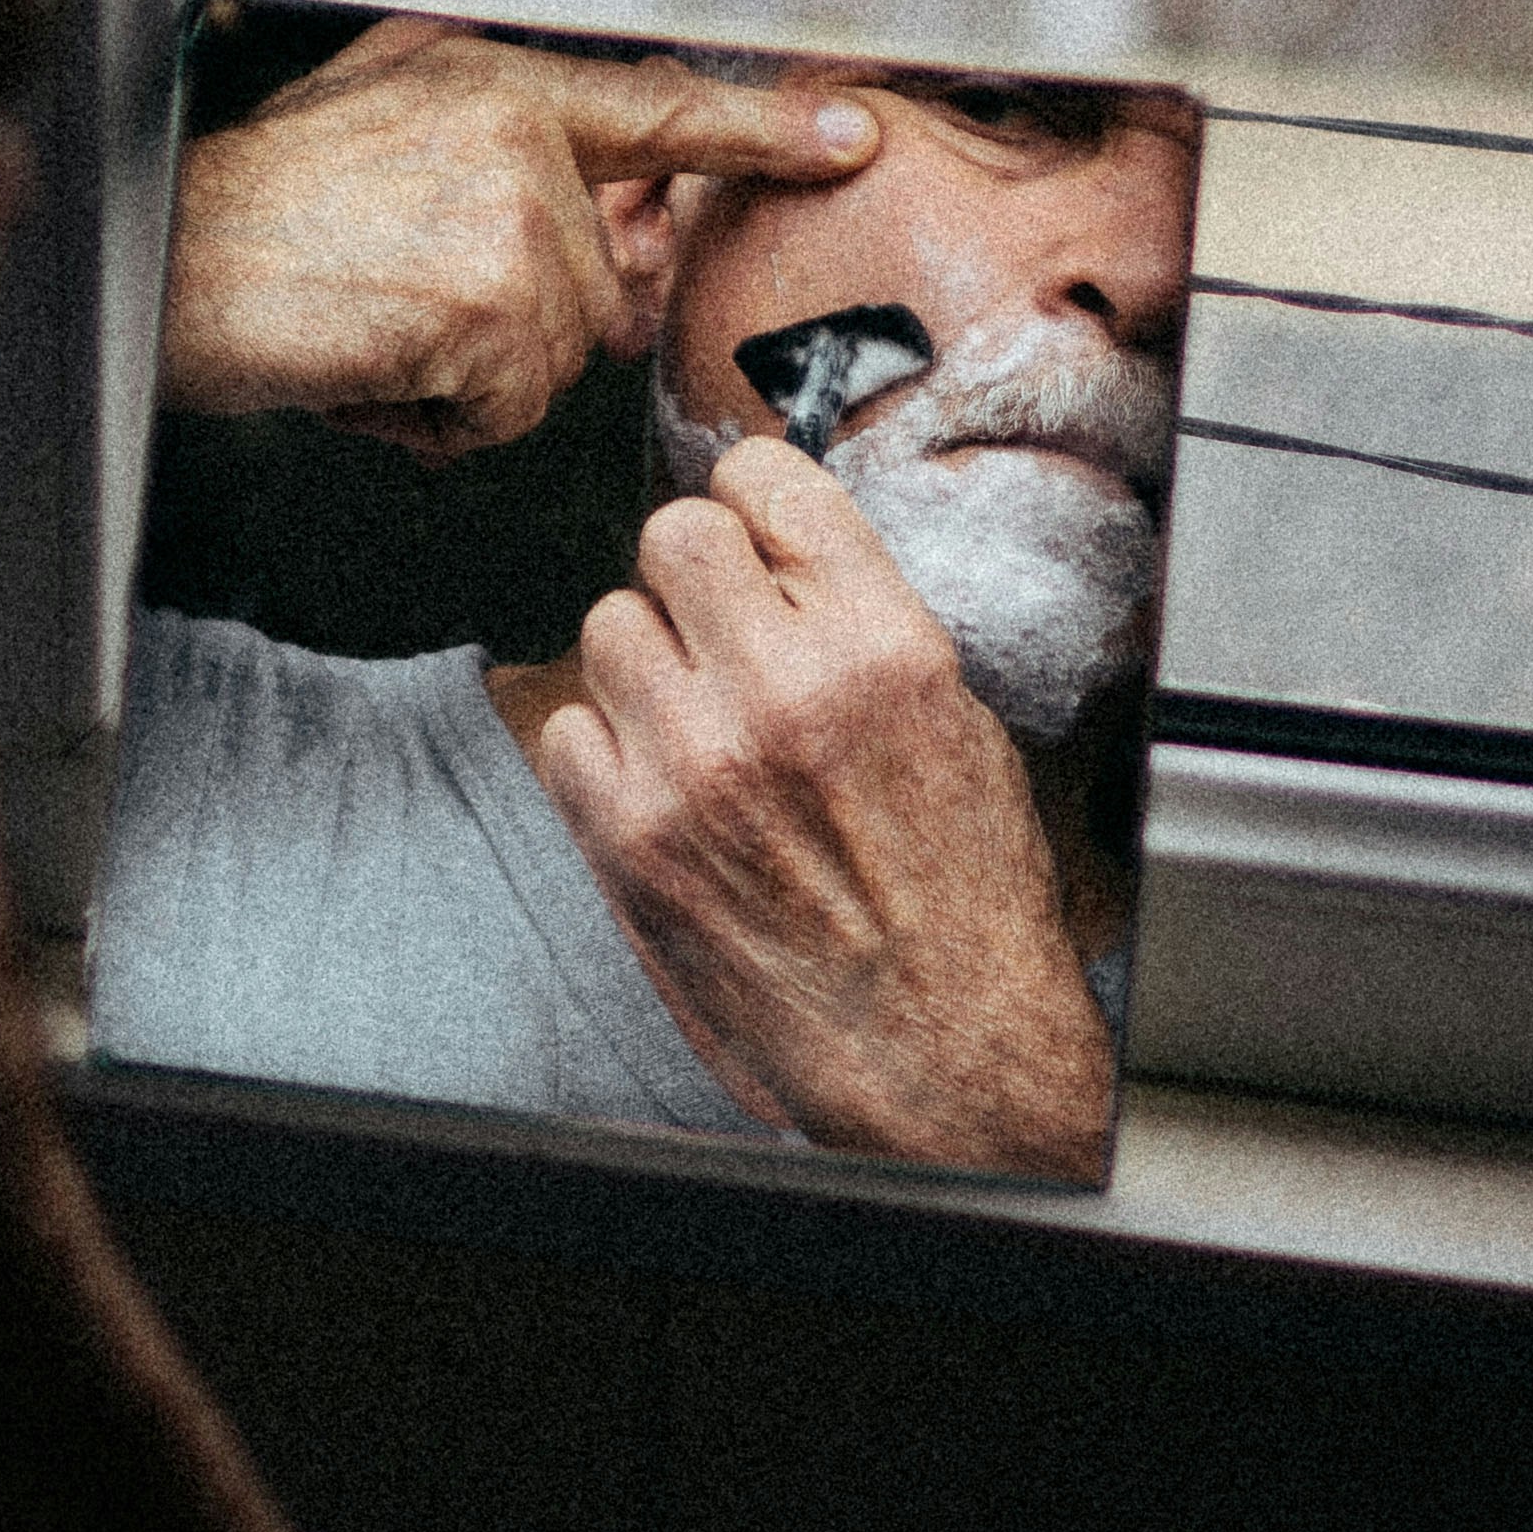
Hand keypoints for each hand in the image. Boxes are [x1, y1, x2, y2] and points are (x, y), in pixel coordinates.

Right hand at [160, 18, 874, 455]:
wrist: (162, 266)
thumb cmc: (241, 206)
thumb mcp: (367, 110)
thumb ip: (482, 130)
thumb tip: (572, 183)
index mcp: (493, 83)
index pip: (658, 108)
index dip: (763, 126)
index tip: (850, 133)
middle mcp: (516, 141)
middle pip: (594, 289)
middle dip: (510, 327)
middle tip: (397, 301)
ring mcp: (509, 225)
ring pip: (554, 358)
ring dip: (467, 376)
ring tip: (371, 330)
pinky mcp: (489, 312)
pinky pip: (507, 411)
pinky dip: (437, 419)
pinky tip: (369, 367)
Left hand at [526, 446, 1114, 1178]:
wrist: (939, 1050)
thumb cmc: (964, 902)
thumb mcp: (957, 725)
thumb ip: (862, 625)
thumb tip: (782, 554)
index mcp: (882, 646)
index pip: (770, 482)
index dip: (752, 496)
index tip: (750, 521)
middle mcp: (783, 689)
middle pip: (672, 536)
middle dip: (695, 576)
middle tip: (718, 628)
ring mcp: (696, 763)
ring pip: (609, 626)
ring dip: (647, 665)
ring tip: (697, 723)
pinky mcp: (632, 838)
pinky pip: (568, 732)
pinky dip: (605, 754)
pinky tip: (662, 789)